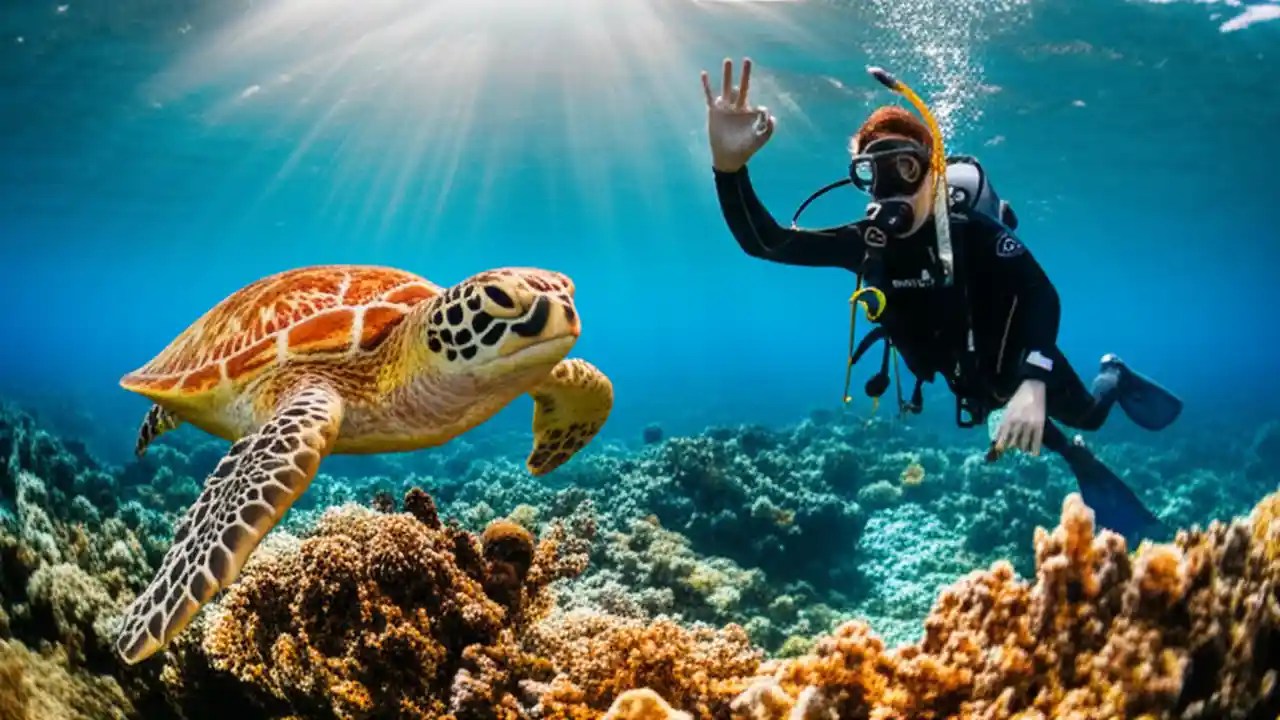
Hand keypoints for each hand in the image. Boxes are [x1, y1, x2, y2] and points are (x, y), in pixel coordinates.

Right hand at [700, 57, 774, 172]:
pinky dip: (706, 85)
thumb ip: (768, 128)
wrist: (729, 158)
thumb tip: (768, 113)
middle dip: (745, 74)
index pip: (759, 104)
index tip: (760, 113)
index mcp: (749, 111)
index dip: (759, 107)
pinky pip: (709, 96)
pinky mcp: (713, 111)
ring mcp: (725, 108)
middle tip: (748, 60)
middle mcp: (737, 107)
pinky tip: (704, 74)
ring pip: (725, 87)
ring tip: (728, 60)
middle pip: (742, 86)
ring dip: (727, 74)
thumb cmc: (746, 149)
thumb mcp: (760, 139)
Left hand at [994, 379, 1046, 455]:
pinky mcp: (1039, 424)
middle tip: (1012, 449)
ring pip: (1024, 442)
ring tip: (1022, 450)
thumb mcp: (1007, 410)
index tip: (999, 451)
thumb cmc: (1017, 399)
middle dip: (1012, 447)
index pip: (1003, 435)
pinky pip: (1037, 439)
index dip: (1001, 444)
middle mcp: (1018, 423)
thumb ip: (1002, 424)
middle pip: (1013, 441)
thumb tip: (995, 438)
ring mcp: (1029, 424)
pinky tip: (1034, 454)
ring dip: (1022, 448)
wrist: (1033, 388)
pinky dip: (1035, 448)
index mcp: (1008, 418)